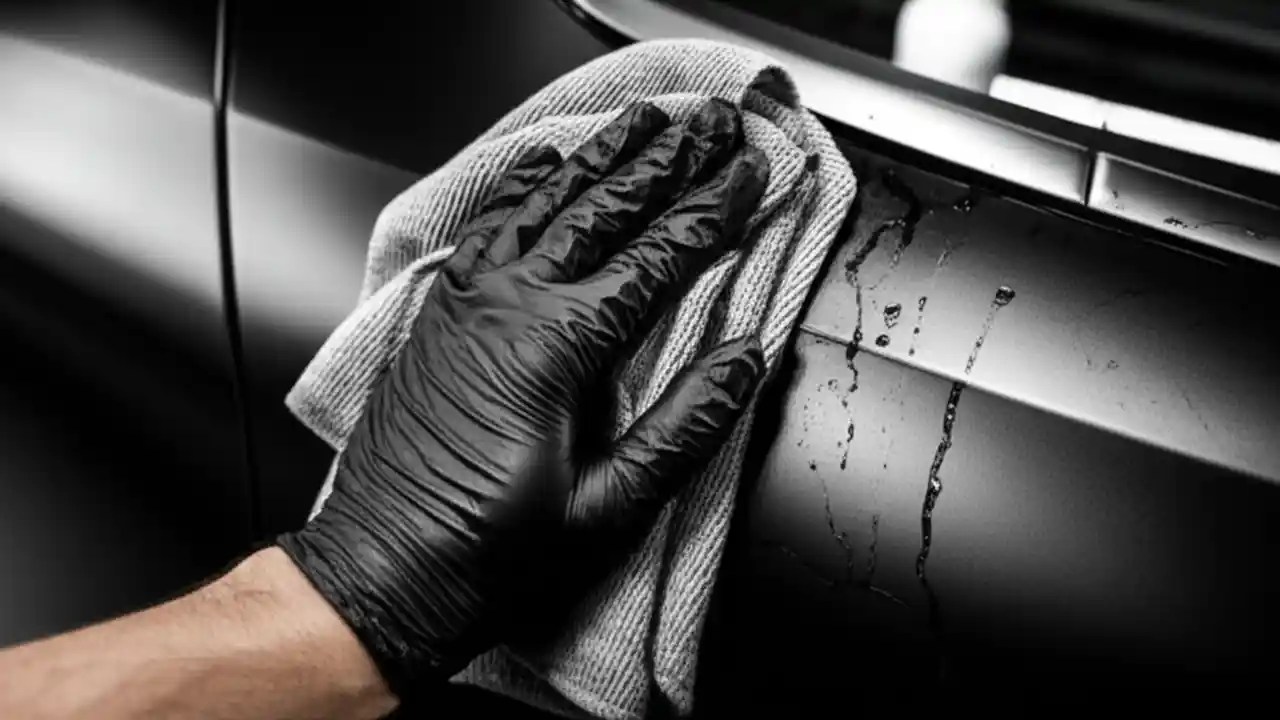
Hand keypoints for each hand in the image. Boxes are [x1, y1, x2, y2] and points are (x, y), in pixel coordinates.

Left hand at [277, 98, 769, 701]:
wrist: (382, 572)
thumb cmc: (488, 552)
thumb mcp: (608, 509)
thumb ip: (683, 428)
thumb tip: (743, 362)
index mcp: (556, 347)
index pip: (656, 258)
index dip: (712, 210)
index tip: (750, 173)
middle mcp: (507, 305)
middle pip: (604, 210)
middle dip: (668, 161)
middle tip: (711, 122)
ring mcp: (467, 302)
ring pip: (546, 204)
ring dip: (602, 158)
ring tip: (643, 123)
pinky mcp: (441, 314)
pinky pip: (486, 226)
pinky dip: (521, 186)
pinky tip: (543, 163)